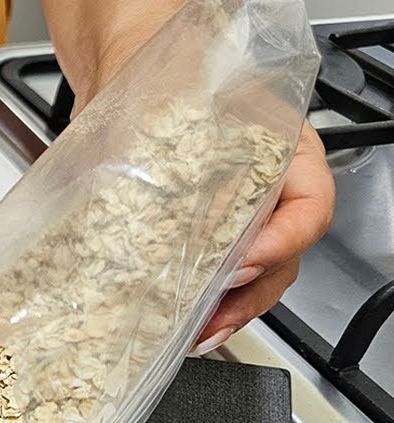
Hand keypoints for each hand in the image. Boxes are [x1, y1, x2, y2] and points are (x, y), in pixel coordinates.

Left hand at [52, 0, 335, 356]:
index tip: (236, 263)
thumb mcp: (163, 107)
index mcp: (283, 148)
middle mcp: (270, 185)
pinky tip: (184, 328)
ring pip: (257, 276)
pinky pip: (223, 281)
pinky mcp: (205, 238)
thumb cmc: (161, 76)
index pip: (308, 206)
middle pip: (284, 255)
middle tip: (211, 315)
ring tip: (197, 334)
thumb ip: (161, 151)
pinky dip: (208, 309)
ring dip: (229, 312)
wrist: (132, 69)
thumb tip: (137, 199)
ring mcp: (241, 215)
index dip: (278, 243)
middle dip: (248, 295)